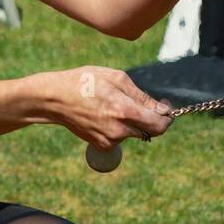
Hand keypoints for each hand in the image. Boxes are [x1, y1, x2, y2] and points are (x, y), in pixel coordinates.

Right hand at [39, 66, 173, 149]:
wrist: (56, 99)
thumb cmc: (86, 82)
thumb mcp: (115, 78)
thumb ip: (141, 96)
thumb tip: (162, 109)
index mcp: (124, 111)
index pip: (159, 124)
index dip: (167, 117)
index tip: (165, 105)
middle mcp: (119, 130)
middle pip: (150, 131)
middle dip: (151, 118)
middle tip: (141, 102)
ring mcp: (110, 141)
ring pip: (135, 133)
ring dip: (133, 121)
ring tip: (112, 104)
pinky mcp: (102, 146)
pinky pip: (121, 137)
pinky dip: (120, 127)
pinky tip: (104, 114)